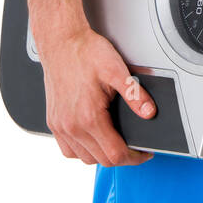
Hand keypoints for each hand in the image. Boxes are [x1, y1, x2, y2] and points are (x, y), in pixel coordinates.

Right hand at [36, 24, 156, 165]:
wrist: (61, 42)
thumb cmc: (85, 53)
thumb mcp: (116, 70)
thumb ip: (134, 94)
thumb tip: (149, 112)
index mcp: (89, 117)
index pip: (115, 154)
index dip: (135, 157)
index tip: (144, 153)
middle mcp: (71, 126)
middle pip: (101, 160)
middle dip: (122, 157)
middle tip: (134, 147)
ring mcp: (60, 126)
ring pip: (84, 158)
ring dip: (102, 155)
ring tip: (115, 142)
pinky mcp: (53, 122)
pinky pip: (68, 150)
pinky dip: (83, 151)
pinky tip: (92, 139)